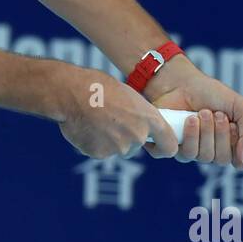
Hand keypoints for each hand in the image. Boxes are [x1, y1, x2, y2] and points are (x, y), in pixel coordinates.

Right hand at [57, 70, 178, 158]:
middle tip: (110, 120)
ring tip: (95, 120)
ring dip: (108, 140)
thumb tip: (138, 125)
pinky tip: (86, 127)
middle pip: (136, 145)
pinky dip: (93, 143)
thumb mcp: (128, 96)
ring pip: (117, 149)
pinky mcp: (100, 154)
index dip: (164, 146)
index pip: (169, 144)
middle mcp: (138, 136)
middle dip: (126, 138)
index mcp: (149, 119)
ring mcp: (119, 147)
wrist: (73, 92)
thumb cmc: (99, 87)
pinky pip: (100, 152)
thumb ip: (138, 115)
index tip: (157, 145)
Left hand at [143, 57, 242, 166]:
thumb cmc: (211, 93)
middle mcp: (211, 150)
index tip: (234, 127)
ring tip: (200, 113)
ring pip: (202, 157)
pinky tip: (187, 119)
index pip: (238, 161)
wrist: (182, 82)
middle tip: (215, 114)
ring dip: (204, 132)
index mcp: (229, 143)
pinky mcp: (173, 148)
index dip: (237, 147)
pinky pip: (182, 155)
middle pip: (220, 160)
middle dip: (219, 134)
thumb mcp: (239, 106)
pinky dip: (188, 135)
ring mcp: (192, 151)